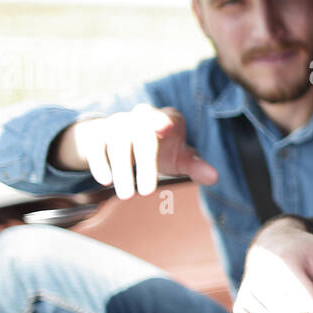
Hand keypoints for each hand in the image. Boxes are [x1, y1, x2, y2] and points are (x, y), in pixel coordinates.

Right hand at [54, 104, 217, 198]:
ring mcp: (118, 124)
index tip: (165, 127)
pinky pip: (98, 147)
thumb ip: (195, 166)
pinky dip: (100, 163)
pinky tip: (105, 181)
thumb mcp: (179, 156)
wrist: (124, 136)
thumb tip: (214, 177)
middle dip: (145, 165)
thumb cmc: (161, 148)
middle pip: (142, 137)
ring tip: (127, 196)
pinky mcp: (99, 134)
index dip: (164, 121)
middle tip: (147, 193)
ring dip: (122, 170)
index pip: (166, 119)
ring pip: (118, 143)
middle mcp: (140, 117)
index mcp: (165, 119)